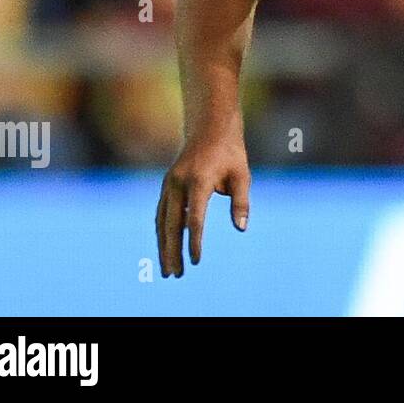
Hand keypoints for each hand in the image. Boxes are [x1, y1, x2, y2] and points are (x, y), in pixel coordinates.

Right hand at [155, 122, 250, 276]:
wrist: (209, 127)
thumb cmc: (230, 152)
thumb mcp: (242, 174)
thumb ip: (241, 201)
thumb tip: (241, 228)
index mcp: (199, 181)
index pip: (195, 218)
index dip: (194, 241)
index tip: (196, 261)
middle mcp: (178, 183)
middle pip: (171, 225)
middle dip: (171, 252)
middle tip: (174, 274)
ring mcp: (169, 183)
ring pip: (162, 221)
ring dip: (163, 245)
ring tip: (168, 268)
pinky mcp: (167, 185)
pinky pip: (161, 212)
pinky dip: (162, 231)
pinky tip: (166, 246)